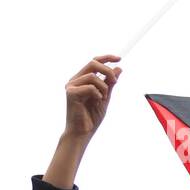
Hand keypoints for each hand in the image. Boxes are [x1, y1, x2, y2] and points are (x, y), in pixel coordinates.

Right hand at [45, 55, 121, 189]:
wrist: (83, 132)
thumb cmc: (91, 117)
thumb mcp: (105, 97)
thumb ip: (110, 83)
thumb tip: (119, 69)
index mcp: (82, 79)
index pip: (94, 62)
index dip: (106, 57)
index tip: (119, 58)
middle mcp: (75, 80)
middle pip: (93, 63)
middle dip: (108, 71)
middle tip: (115, 82)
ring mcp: (71, 86)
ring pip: (93, 76)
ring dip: (104, 87)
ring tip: (102, 98)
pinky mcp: (70, 93)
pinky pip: (90, 87)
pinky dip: (98, 94)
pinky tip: (96, 102)